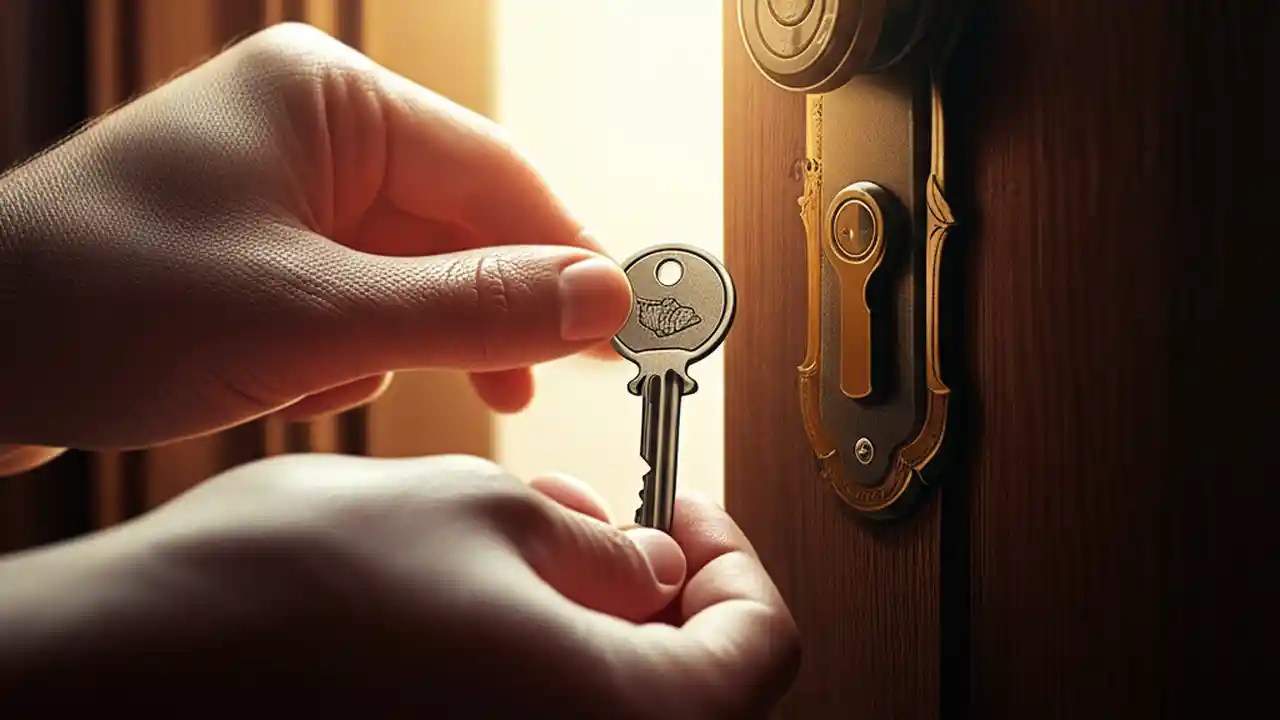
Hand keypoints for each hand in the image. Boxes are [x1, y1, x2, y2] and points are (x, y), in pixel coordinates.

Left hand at [0, 23, 630, 455]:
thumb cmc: (97, 304)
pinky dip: (350, 351)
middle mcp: (310, 129)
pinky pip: (354, 298)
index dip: (568, 256)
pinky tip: (301, 383)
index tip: (621, 330)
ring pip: (408, 272)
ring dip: (408, 340)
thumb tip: (601, 298)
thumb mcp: (313, 318)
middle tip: (524, 385)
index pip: (495, 173)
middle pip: (456, 224)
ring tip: (377, 387)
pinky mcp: (257, 249)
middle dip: (482, 312)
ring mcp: (280, 190)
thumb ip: (470, 308)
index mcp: (328, 98)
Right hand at [0, 455, 799, 716]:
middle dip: (659, 587)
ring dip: (591, 617)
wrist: (129, 667)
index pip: (756, 650)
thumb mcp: (484, 512)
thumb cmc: (290, 594)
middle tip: (610, 517)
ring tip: (528, 536)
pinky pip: (528, 717)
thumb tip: (647, 564)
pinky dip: (532, 658)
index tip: (686, 511)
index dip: (732, 560)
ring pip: (602, 701)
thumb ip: (602, 545)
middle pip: (687, 686)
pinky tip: (478, 590)